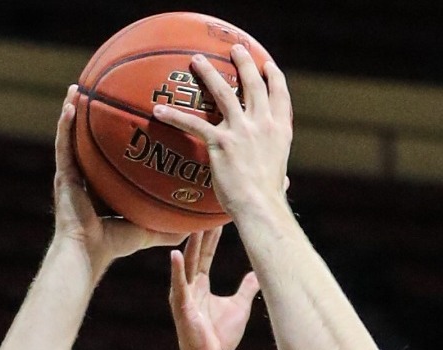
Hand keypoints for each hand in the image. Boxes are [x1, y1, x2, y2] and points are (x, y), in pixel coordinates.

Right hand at [53, 86, 179, 276]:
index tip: (131, 109)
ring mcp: (72, 172)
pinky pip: (64, 144)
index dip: (117, 132)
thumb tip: (201, 224)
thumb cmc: (115, 244)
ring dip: (74, 108)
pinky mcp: (63, 175)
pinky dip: (66, 123)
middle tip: (106, 87)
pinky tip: (71, 103)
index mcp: (103, 182)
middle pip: (90, 137)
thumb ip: (172, 223)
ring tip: (79, 85)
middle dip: (94, 113)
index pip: (111, 151)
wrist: (87, 254)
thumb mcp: (149, 228)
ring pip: (71, 134)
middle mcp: (86, 173)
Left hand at [151, 46, 291, 220]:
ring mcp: (242, 130)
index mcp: (280, 131)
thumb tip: (283, 182)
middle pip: (253, 85)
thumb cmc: (268, 199)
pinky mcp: (221, 142)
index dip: (274, 78)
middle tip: (236, 49)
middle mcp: (262, 124)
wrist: (260, 206)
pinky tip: (159, 111)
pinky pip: (193, 124)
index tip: (268, 66)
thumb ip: (278, 173)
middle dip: (244, 63)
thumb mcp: (279, 178)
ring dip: (209, 73)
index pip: (280, 96)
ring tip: (197, 60)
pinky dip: (174, 116)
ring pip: (224, 92)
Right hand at [169, 225, 258, 349]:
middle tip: (203, 207)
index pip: (206, 253)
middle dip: (200, 231)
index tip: (217, 214)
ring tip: (189, 222)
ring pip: (187, 264)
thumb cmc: (220, 338)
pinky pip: (179, 286)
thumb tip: (258, 274)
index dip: (212, 235)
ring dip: (189, 244)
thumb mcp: (239, 307)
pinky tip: (176, 255)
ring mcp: (183, 296)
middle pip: (196, 253)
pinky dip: (177, 270)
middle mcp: (189, 286)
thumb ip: (246, 288)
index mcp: (201, 285)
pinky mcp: (181, 308)